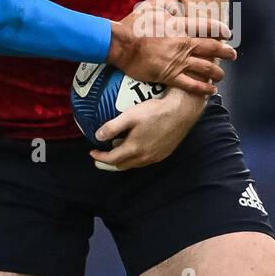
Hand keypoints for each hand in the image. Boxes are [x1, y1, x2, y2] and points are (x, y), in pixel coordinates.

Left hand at [89, 88, 205, 170]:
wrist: (182, 110)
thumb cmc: (155, 111)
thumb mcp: (130, 116)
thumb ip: (112, 127)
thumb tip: (97, 136)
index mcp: (135, 149)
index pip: (111, 159)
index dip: (99, 157)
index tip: (92, 152)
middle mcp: (145, 157)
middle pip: (122, 165)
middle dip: (109, 161)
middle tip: (102, 153)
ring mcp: (156, 157)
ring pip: (134, 164)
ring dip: (123, 159)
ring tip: (117, 148)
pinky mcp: (164, 154)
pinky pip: (145, 161)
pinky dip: (135, 157)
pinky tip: (135, 146)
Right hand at [107, 0, 234, 94]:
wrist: (120, 44)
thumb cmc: (133, 25)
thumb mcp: (150, 7)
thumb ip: (166, 2)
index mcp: (181, 26)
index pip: (209, 27)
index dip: (221, 30)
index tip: (227, 34)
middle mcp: (184, 44)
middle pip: (213, 49)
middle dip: (226, 52)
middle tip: (232, 55)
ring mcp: (178, 61)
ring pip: (206, 68)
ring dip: (217, 72)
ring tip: (221, 75)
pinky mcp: (169, 75)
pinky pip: (191, 84)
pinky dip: (203, 88)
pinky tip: (211, 89)